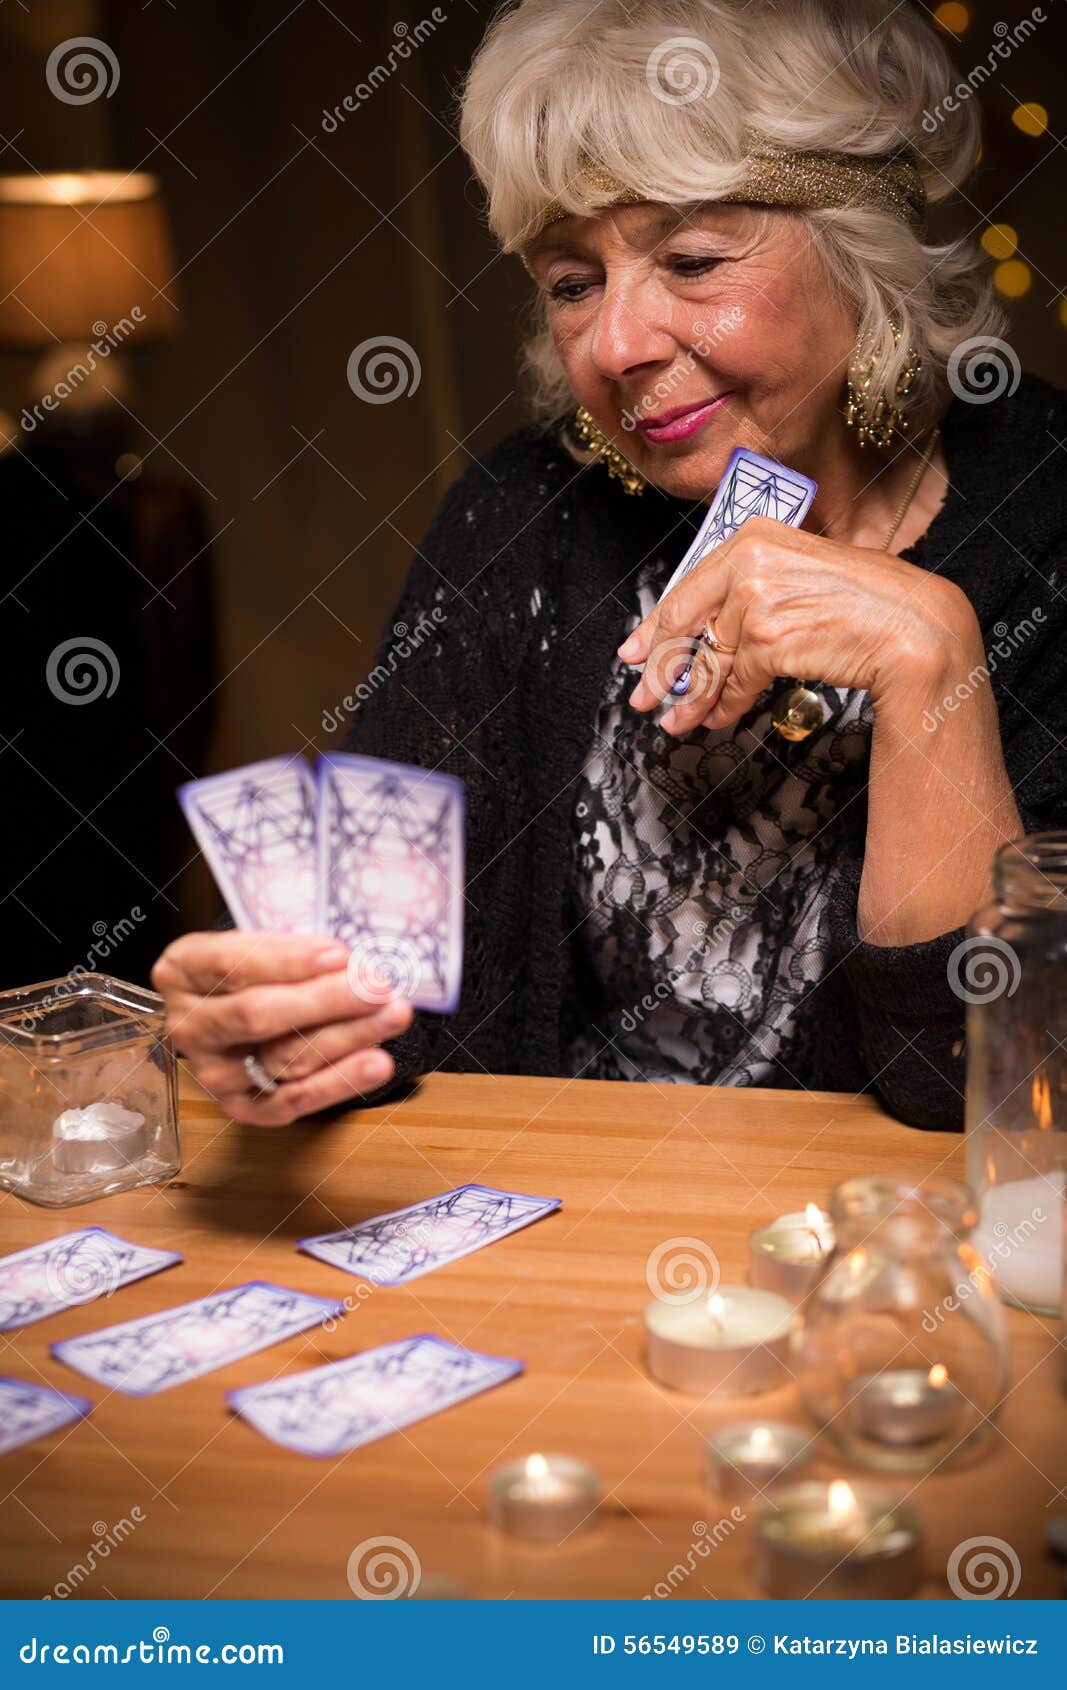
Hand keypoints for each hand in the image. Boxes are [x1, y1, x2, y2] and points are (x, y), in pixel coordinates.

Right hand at [151, 931, 413, 1125]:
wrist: (236, 1007)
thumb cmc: (256, 967)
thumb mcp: (258, 941)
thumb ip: (290, 949)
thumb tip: (346, 962)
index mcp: (183, 970)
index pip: (232, 964)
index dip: (288, 960)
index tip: (339, 954)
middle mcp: (188, 1024)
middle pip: (258, 1014)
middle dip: (325, 1000)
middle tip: (377, 987)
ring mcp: (212, 1071)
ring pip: (283, 1057)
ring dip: (346, 1037)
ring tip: (392, 1016)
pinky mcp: (241, 1107)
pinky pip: (292, 1099)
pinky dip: (339, 1081)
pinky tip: (376, 1063)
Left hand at [617, 516, 975, 735]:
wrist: (913, 626)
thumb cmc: (869, 602)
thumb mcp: (803, 575)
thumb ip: (753, 591)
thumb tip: (709, 632)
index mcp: (754, 538)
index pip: (689, 586)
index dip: (656, 625)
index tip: (634, 649)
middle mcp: (750, 562)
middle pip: (686, 624)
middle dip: (659, 669)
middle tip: (642, 696)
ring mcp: (757, 599)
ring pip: (708, 661)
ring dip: (692, 700)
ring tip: (677, 723)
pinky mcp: (769, 639)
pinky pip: (734, 683)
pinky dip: (724, 707)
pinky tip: (717, 720)